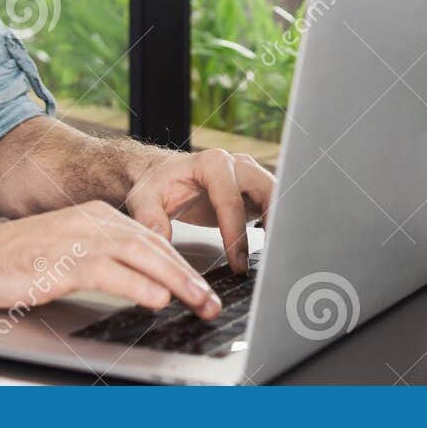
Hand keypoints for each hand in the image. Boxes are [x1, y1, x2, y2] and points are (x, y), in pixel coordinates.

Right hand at [0, 201, 221, 318]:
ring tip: (199, 300)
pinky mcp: (62, 260)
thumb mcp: (69, 254)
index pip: (151, 239)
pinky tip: (157, 298)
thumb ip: (106, 264)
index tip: (203, 287)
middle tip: (212, 299)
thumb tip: (147, 287)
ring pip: (141, 255)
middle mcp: (93, 220)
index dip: (181, 264)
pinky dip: (138, 284)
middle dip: (188, 275)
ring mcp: (78, 238)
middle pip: (154, 245)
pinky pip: (110, 270)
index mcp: (97, 215)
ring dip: (176, 280)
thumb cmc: (16, 261)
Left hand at [125, 149, 274, 272]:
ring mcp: (249, 176)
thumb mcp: (144, 199)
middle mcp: (236, 165)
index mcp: (212, 164)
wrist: (162, 175)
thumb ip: (151, 220)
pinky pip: (275, 206)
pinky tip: (276, 248)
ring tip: (280, 256)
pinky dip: (279, 225)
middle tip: (273, 259)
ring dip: (282, 224)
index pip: (230, 200)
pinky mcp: (255, 190)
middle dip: (273, 224)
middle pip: (266, 191)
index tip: (238, 263)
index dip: (236, 234)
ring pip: (278, 196)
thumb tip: (161, 241)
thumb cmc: (155, 184)